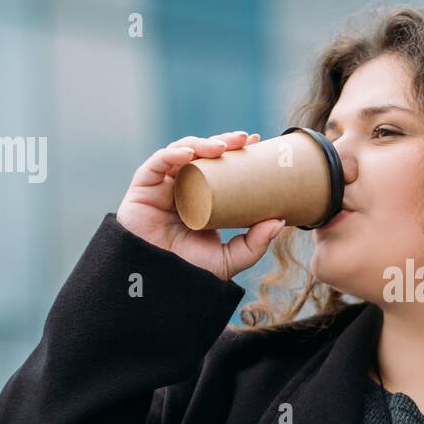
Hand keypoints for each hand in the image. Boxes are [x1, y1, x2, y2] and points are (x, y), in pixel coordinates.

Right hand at [115, 131, 284, 280]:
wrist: (159, 284)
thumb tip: (281, 221)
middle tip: (244, 139)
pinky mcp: (142, 188)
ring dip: (201, 144)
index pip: (220, 168)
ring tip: (221, 147)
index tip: (257, 143)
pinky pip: (156, 164)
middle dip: (223, 142)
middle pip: (202, 155)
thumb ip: (255, 243)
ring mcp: (162, 187)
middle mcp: (182, 188)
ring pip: (181, 153)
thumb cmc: (192, 271)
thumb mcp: (231, 259)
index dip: (237, 152)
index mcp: (203, 198)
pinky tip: (189, 154)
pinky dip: (172, 154)